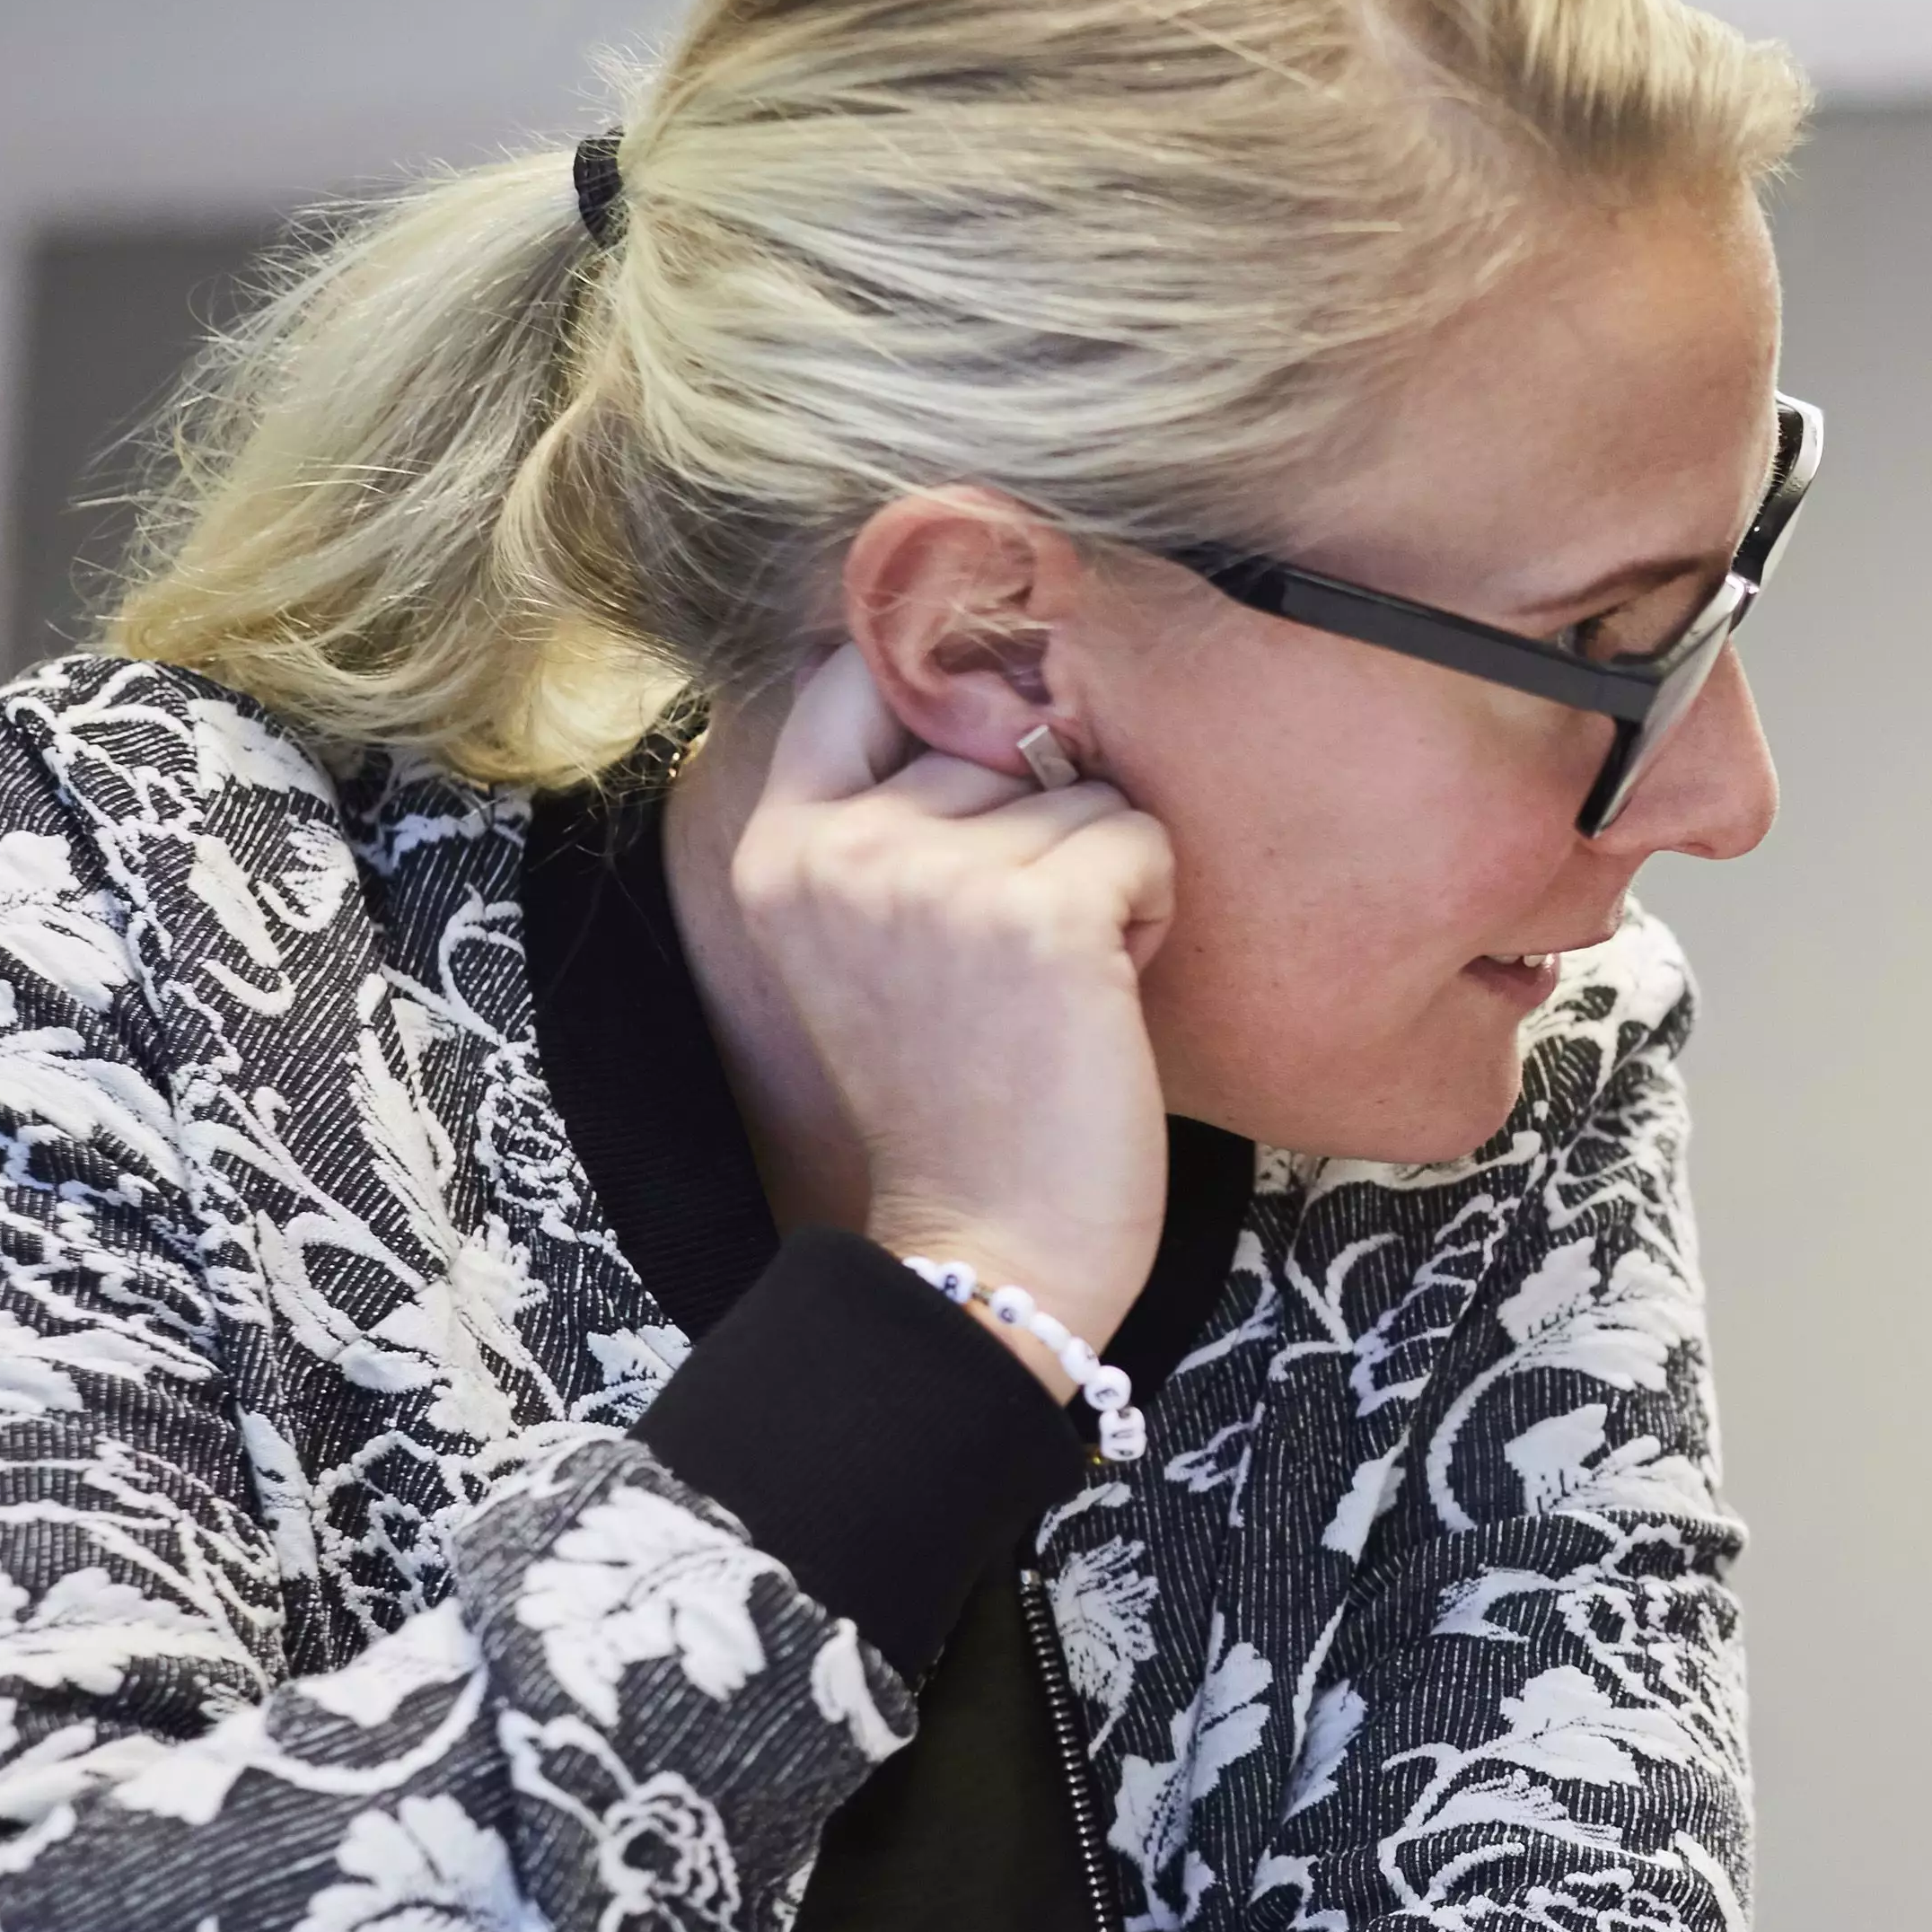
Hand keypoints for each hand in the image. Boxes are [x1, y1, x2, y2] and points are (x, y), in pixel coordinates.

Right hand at [729, 649, 1178, 1370]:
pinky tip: (1107, 996)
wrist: (990, 1254)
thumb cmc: (956, 1107)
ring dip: (1102, 876)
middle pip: (995, 741)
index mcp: (779, 852)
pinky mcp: (1039, 914)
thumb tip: (991, 693)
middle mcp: (842, 849)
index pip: (854, 677)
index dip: (942, 697)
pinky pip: (1140, 839)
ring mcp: (934, 875)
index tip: (987, 760)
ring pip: (1080, 790)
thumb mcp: (867, 946)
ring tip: (1061, 987)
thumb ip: (890, 823)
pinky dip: (1153, 910)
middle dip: (1039, 829)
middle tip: (1021, 960)